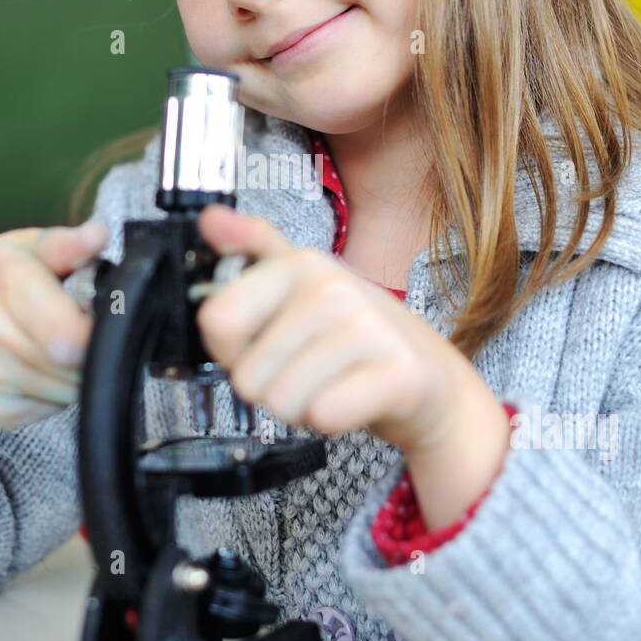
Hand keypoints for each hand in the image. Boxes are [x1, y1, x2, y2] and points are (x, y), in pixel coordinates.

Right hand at [0, 221, 108, 431]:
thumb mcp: (21, 250)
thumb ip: (65, 245)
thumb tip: (99, 234)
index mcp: (7, 281)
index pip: (74, 334)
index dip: (96, 328)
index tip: (89, 315)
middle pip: (79, 362)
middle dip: (88, 348)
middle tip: (72, 329)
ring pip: (72, 388)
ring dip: (75, 371)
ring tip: (51, 347)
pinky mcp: (0, 412)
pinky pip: (55, 408)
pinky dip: (56, 393)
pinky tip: (36, 370)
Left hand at [194, 204, 506, 467]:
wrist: (430, 380)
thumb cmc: (356, 337)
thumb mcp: (303, 285)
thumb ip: (253, 250)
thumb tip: (209, 218)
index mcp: (299, 263)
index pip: (217, 321)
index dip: (232, 350)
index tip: (265, 344)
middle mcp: (332, 287)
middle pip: (247, 377)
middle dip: (273, 388)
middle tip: (311, 371)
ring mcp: (368, 327)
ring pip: (281, 402)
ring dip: (302, 408)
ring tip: (334, 383)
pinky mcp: (398, 374)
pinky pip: (324, 416)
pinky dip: (333, 422)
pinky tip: (355, 401)